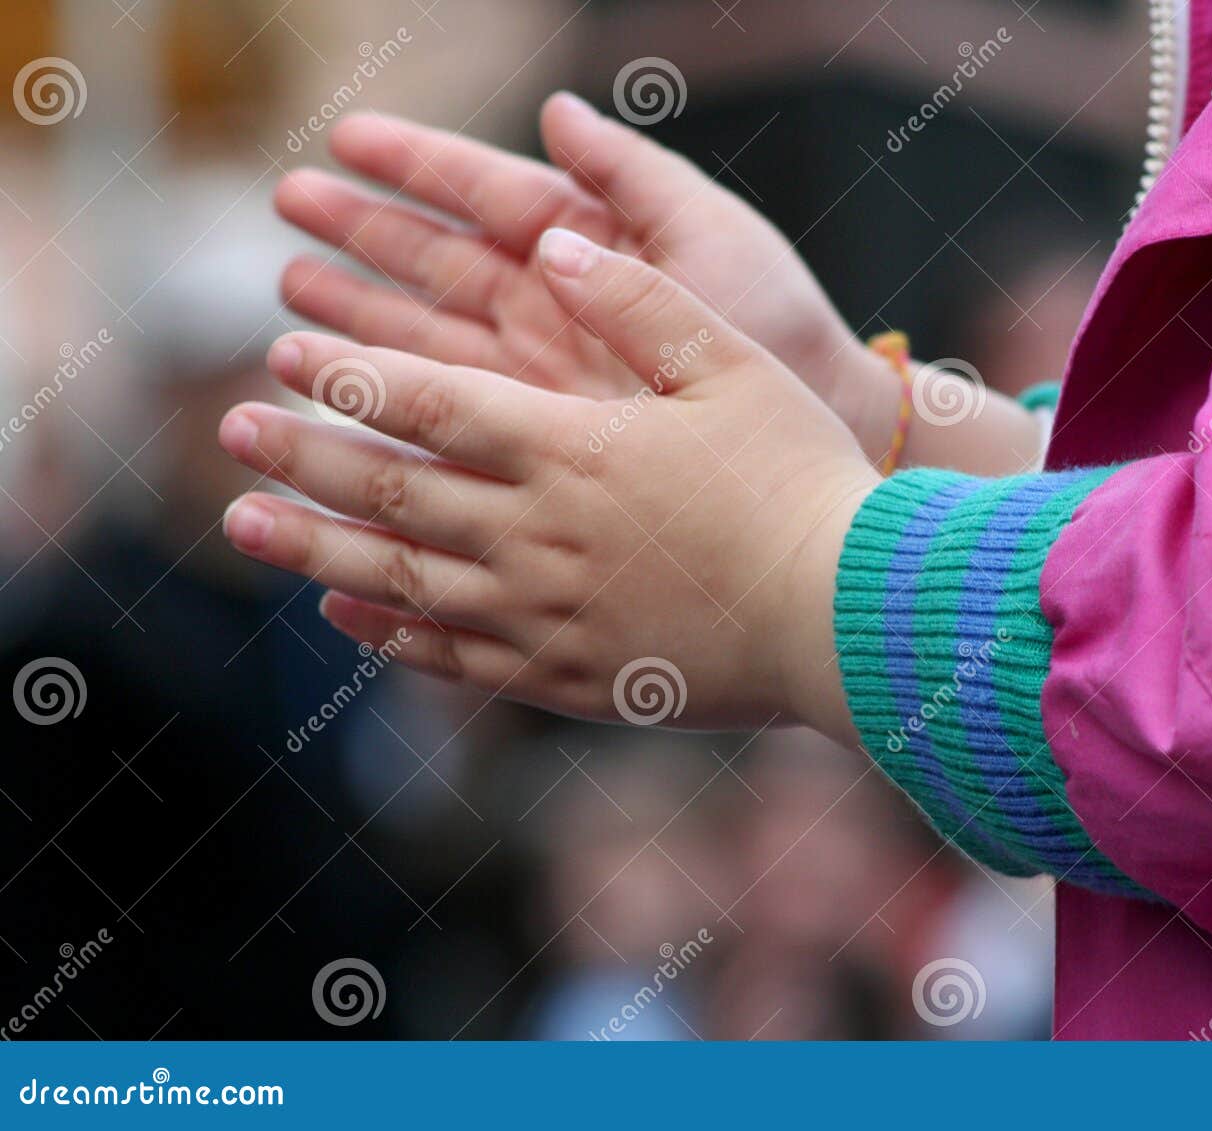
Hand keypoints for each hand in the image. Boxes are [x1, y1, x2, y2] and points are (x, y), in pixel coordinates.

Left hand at [219, 228, 875, 738]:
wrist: (848, 617)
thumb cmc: (802, 484)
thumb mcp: (735, 363)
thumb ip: (640, 300)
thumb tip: (554, 246)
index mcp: (572, 448)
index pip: (429, 403)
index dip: (352, 376)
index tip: (290, 355)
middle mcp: (537, 535)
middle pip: (390, 490)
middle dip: (303, 457)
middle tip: (234, 434)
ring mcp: (545, 616)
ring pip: (399, 579)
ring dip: (312, 549)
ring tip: (244, 527)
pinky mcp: (567, 678)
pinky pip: (454, 659)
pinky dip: (390, 636)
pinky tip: (347, 618)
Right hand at [274, 96, 894, 453]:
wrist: (826, 438)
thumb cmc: (783, 328)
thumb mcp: (712, 232)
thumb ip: (631, 174)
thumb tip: (557, 110)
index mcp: (593, 249)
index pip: (486, 194)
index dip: (414, 165)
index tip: (346, 138)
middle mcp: (558, 311)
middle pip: (439, 264)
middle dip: (363, 236)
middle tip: (288, 207)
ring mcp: (547, 380)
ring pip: (432, 340)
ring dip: (362, 313)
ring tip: (291, 291)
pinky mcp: (546, 445)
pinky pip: (457, 418)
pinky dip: (401, 407)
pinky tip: (347, 393)